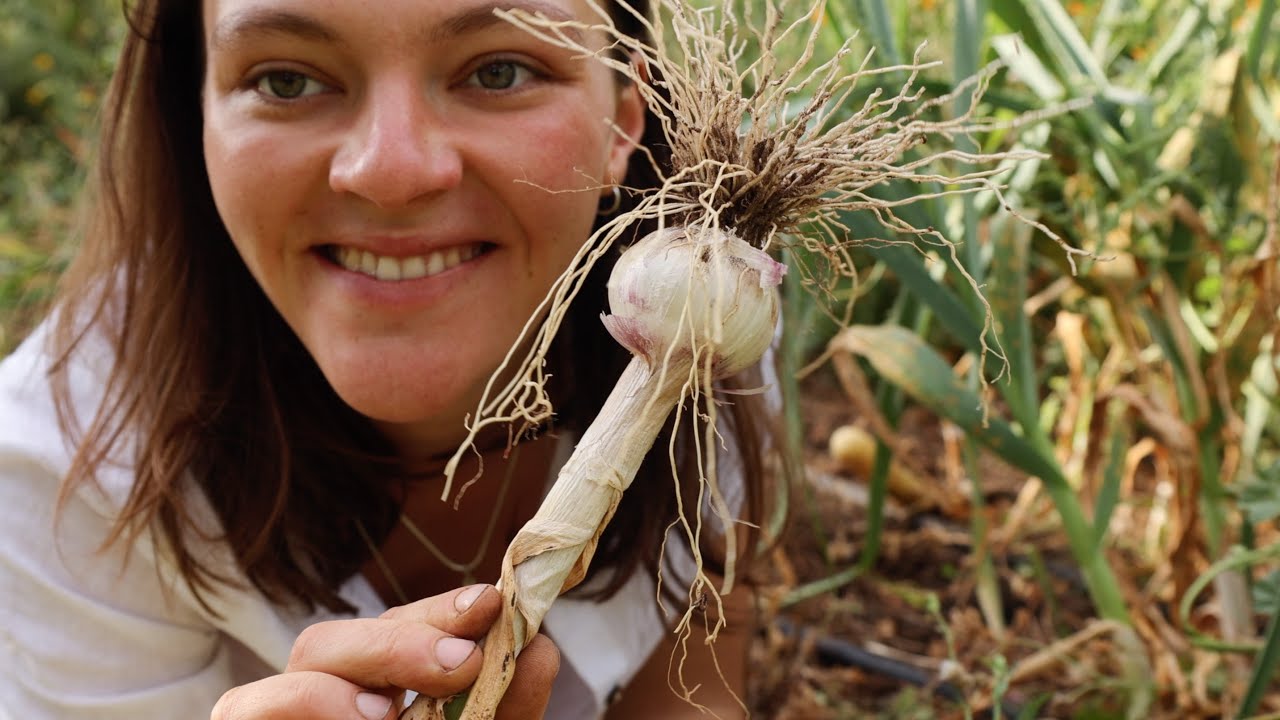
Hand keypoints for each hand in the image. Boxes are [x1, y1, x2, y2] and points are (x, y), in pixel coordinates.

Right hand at [211, 585, 559, 719]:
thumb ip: (503, 714)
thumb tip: (542, 650)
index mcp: (372, 699)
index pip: (394, 631)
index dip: (437, 611)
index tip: (492, 605)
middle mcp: (318, 710)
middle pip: (326, 644)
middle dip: (395, 641)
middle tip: (461, 660)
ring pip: (280, 679)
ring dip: (333, 685)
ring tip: (387, 716)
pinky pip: (246, 717)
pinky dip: (298, 710)